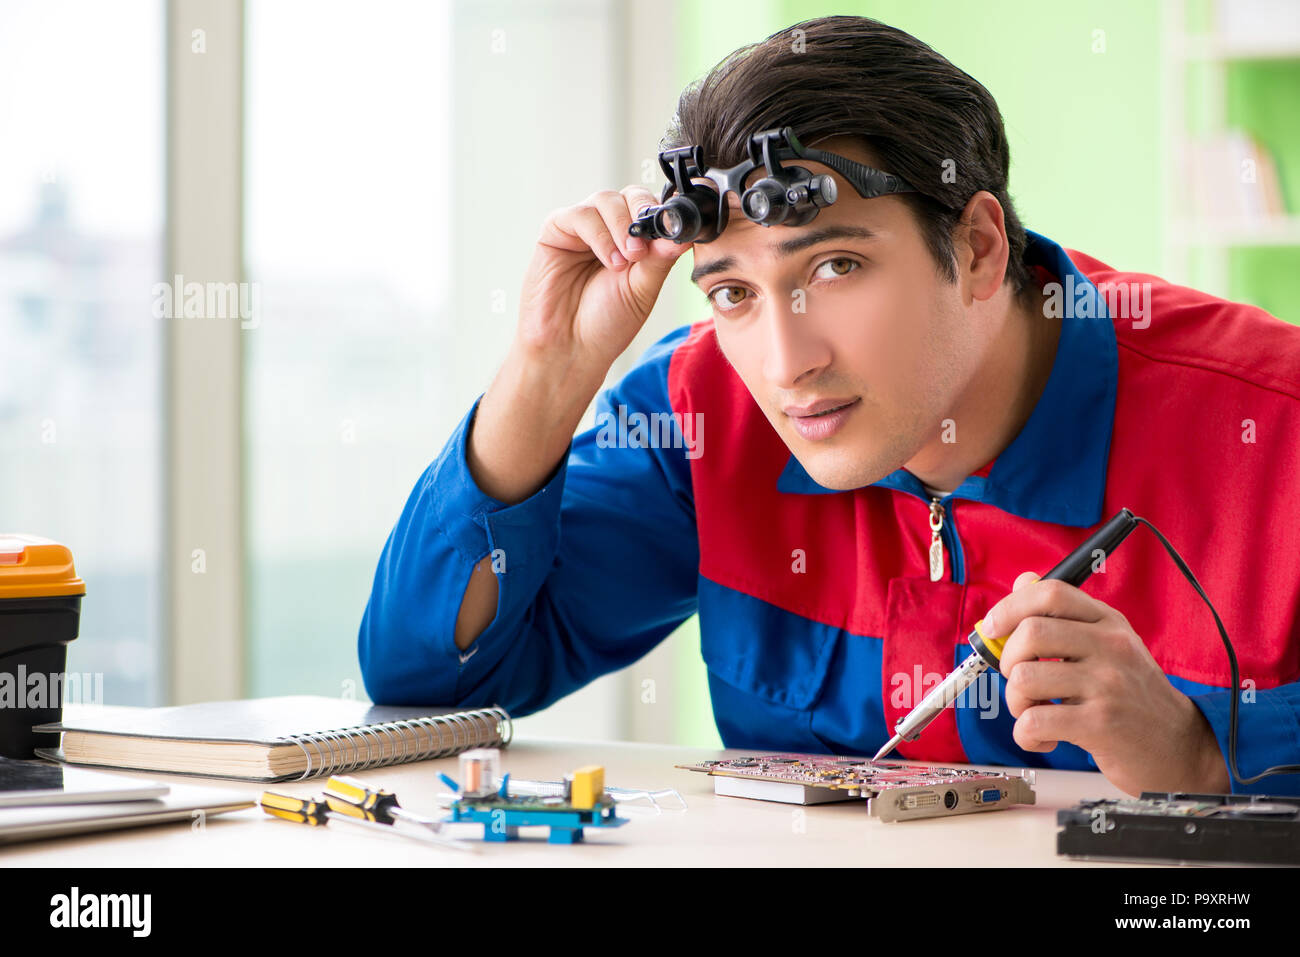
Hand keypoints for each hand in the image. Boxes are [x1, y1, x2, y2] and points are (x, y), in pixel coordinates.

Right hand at [516, 186, 692, 376]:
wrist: (570, 348)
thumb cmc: (606, 323)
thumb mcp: (643, 290)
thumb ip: (660, 259)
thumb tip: (684, 235)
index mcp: (634, 240)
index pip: (652, 208)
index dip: (664, 213)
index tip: (675, 229)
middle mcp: (608, 229)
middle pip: (630, 195)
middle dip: (643, 215)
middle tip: (645, 250)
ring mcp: (582, 228)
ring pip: (606, 199)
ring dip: (621, 227)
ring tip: (626, 262)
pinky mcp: (556, 231)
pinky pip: (580, 215)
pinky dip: (598, 235)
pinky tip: (609, 262)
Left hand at [984, 571, 1230, 796]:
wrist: (1180, 747)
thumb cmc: (1134, 697)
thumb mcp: (1108, 645)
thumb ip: (1065, 615)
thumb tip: (1023, 580)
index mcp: (1108, 623)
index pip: (1052, 593)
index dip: (1010, 606)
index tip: (993, 628)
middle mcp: (1111, 647)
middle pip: (1030, 633)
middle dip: (1007, 660)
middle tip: (1019, 680)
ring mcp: (1107, 685)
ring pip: (1024, 679)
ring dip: (1016, 703)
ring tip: (1036, 712)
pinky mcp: (1101, 725)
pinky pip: (1033, 722)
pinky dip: (1026, 735)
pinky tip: (1044, 739)